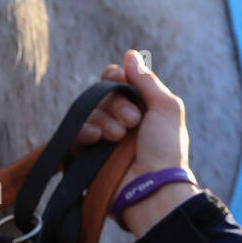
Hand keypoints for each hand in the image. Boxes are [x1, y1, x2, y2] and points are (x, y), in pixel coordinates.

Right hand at [72, 49, 196, 235]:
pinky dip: (84, 132)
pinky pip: (75, 134)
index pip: (116, 81)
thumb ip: (146, 80)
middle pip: (101, 94)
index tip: (123, 84)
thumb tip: (129, 54)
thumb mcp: (166, 108)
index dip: (116, 79)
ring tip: (117, 137)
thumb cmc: (165, 150)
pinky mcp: (87, 155)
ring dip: (103, 120)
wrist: (151, 188)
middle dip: (115, 104)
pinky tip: (95, 139)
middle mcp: (120, 119)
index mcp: (140, 107)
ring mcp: (103, 137)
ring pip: (89, 113)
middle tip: (132, 122)